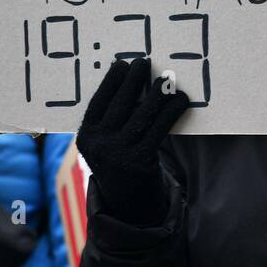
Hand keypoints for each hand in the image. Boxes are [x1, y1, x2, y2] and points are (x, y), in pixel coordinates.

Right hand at [77, 57, 188, 224]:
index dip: (110, 82)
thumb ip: (112, 119)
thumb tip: (133, 82)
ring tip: (167, 79)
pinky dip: (171, 111)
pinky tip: (180, 100)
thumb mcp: (105, 143)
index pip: (98, 102)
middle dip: (133, 81)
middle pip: (120, 105)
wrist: (128, 203)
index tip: (121, 65)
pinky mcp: (141, 161)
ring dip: (157, 93)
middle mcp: (99, 145)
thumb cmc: (120, 161)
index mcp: (86, 137)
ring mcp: (119, 154)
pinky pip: (159, 129)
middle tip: (143, 62)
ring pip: (142, 115)